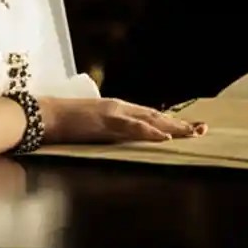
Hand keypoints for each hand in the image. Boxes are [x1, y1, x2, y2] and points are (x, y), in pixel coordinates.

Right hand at [37, 97, 207, 144]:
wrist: (44, 115)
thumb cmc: (63, 122)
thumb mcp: (91, 126)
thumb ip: (106, 129)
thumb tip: (117, 139)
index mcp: (116, 109)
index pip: (149, 115)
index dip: (169, 121)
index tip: (187, 128)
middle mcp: (119, 108)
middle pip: (155, 115)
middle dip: (179, 124)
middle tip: (202, 130)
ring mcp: (113, 112)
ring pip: (150, 119)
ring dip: (172, 127)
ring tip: (192, 133)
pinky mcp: (106, 120)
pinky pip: (132, 127)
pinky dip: (150, 132)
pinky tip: (164, 136)